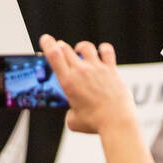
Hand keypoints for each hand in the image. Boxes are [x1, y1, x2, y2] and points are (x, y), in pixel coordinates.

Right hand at [39, 34, 154, 162]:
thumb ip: (70, 112)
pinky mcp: (111, 70)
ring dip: (80, 47)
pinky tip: (101, 51)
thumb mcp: (73, 120)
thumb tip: (74, 111)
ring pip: (85, 46)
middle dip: (60, 46)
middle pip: (66, 49)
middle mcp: (81, 71)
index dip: (48, 44)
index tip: (45, 39)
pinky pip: (106, 51)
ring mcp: (97, 68)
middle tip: (59, 47)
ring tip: (79, 50)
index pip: (54, 55)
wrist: (116, 121)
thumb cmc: (95, 123)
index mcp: (68, 82)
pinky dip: (103, 48)